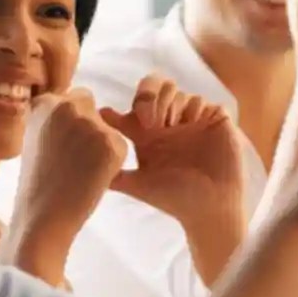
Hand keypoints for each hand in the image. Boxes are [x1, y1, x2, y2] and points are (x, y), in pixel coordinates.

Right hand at [1, 88, 128, 281]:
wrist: (43, 217)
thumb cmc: (37, 183)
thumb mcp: (34, 138)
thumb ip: (53, 119)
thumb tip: (74, 107)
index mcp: (45, 103)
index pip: (72, 98)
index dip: (71, 121)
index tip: (62, 143)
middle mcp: (69, 106)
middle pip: (90, 107)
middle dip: (88, 126)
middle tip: (74, 158)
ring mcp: (91, 124)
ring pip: (107, 126)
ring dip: (101, 144)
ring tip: (80, 170)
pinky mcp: (112, 143)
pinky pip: (120, 146)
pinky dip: (112, 162)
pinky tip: (92, 178)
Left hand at [105, 75, 245, 222]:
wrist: (210, 209)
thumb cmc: (175, 200)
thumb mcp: (139, 185)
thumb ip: (116, 175)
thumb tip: (83, 170)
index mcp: (149, 135)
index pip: (133, 108)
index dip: (121, 108)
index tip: (108, 116)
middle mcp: (169, 123)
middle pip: (155, 87)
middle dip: (148, 95)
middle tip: (147, 119)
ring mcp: (193, 120)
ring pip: (177, 92)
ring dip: (170, 104)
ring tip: (170, 125)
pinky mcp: (214, 120)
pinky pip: (201, 101)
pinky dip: (193, 108)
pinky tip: (190, 125)